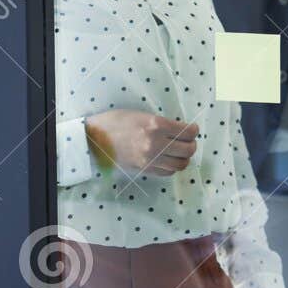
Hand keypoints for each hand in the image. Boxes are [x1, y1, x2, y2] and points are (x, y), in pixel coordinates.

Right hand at [84, 110, 199, 176]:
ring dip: (184, 158)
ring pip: (180, 164)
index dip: (194, 130)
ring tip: (180, 152)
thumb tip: (180, 130)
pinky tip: (168, 160)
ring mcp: (150, 159)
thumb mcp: (141, 114)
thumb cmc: (115, 122)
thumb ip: (161, 123)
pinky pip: (168, 172)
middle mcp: (155, 143)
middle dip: (192, 144)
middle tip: (188, 141)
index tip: (192, 129)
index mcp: (156, 125)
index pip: (187, 132)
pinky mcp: (144, 170)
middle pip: (188, 149)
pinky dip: (172, 167)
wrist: (94, 140)